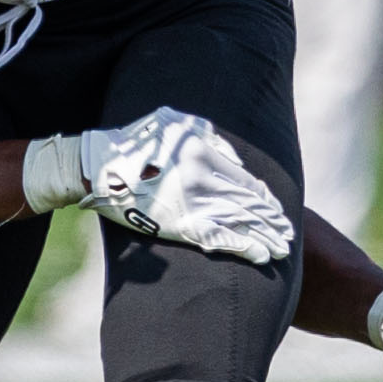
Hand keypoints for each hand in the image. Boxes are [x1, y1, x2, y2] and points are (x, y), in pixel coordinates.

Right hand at [23, 106, 294, 262]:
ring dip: (266, 236)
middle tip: (288, 233)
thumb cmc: (130, 145)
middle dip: (272, 219)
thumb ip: (205, 136)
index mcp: (201, 152)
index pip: (244, 178)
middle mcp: (203, 178)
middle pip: (248, 201)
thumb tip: (232, 156)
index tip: (277, 208)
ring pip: (241, 221)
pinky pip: (221, 238)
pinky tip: (262, 256)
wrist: (95, 166)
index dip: (263, 196)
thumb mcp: (171, 125)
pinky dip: (245, 248)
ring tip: (282, 247)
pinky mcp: (181, 224)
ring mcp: (193, 202)